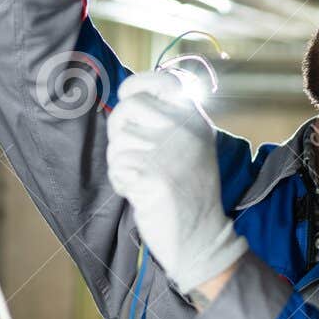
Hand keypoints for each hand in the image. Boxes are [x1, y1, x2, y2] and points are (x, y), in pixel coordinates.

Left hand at [106, 70, 247, 295]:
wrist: (201, 237)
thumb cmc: (189, 192)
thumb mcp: (193, 146)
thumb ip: (170, 120)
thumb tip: (131, 97)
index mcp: (195, 120)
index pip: (163, 81)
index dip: (137, 84)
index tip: (128, 95)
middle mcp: (184, 130)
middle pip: (129, 107)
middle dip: (118, 128)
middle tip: (129, 152)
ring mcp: (169, 152)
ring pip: (118, 141)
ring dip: (120, 162)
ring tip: (142, 179)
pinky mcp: (152, 176)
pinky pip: (117, 167)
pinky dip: (121, 182)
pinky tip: (140, 193)